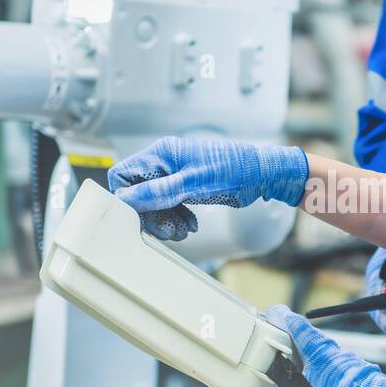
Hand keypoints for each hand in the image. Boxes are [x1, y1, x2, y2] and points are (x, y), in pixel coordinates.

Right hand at [108, 137, 308, 239]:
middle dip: (151, 214)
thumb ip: (159, 191)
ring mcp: (175, 175)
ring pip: (155, 202)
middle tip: (167, 231)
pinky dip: (176, 218)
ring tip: (182, 232)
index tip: (139, 217)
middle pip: (138, 192)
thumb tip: (128, 199)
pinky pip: (170, 205)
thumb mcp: (193, 183)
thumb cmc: (232, 170)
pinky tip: (190, 226)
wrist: (261, 174)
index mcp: (161, 154)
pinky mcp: (185, 187)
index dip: (127, 198)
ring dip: (165, 220)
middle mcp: (165, 162)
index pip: (124, 175)